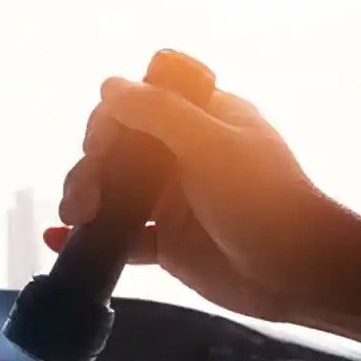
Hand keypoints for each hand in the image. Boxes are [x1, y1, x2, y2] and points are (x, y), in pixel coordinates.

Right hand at [45, 76, 345, 321]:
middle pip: (116, 150)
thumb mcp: (211, 145)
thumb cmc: (264, 201)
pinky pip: (120, 236)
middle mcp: (183, 155)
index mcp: (201, 120)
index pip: (139, 104)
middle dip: (89, 168)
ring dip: (83, 200)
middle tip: (83, 200)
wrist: (300, 274)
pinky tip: (60, 241)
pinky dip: (90, 238)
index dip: (109, 121)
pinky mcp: (168, 243)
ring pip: (112, 192)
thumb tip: (109, 86)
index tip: (99, 147)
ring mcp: (174, 201)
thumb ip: (158, 112)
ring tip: (75, 221)